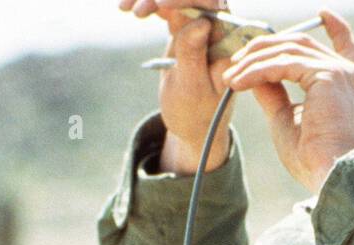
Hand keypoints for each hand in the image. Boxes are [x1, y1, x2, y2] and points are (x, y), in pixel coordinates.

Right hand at [118, 0, 233, 171]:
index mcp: (228, 41)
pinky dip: (144, 3)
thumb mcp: (193, 88)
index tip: (160, 5)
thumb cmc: (197, 113)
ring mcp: (199, 22)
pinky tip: (125, 8)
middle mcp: (217, 25)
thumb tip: (202, 23)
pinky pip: (163, 3)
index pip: (211, 4)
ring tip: (126, 9)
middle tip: (137, 10)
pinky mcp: (183, 25)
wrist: (192, 125)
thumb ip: (194, 56)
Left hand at [222, 9, 353, 193]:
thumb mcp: (287, 120)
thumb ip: (274, 94)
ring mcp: (341, 71)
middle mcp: (349, 74)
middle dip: (265, 49)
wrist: (332, 176)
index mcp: (348, 85)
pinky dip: (257, 71)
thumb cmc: (314, 160)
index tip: (323, 14)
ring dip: (254, 61)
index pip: (346, 46)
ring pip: (288, 51)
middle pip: (301, 44)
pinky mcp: (328, 74)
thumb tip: (255, 74)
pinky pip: (284, 64)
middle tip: (236, 62)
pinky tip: (239, 82)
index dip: (335, 27)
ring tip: (231, 77)